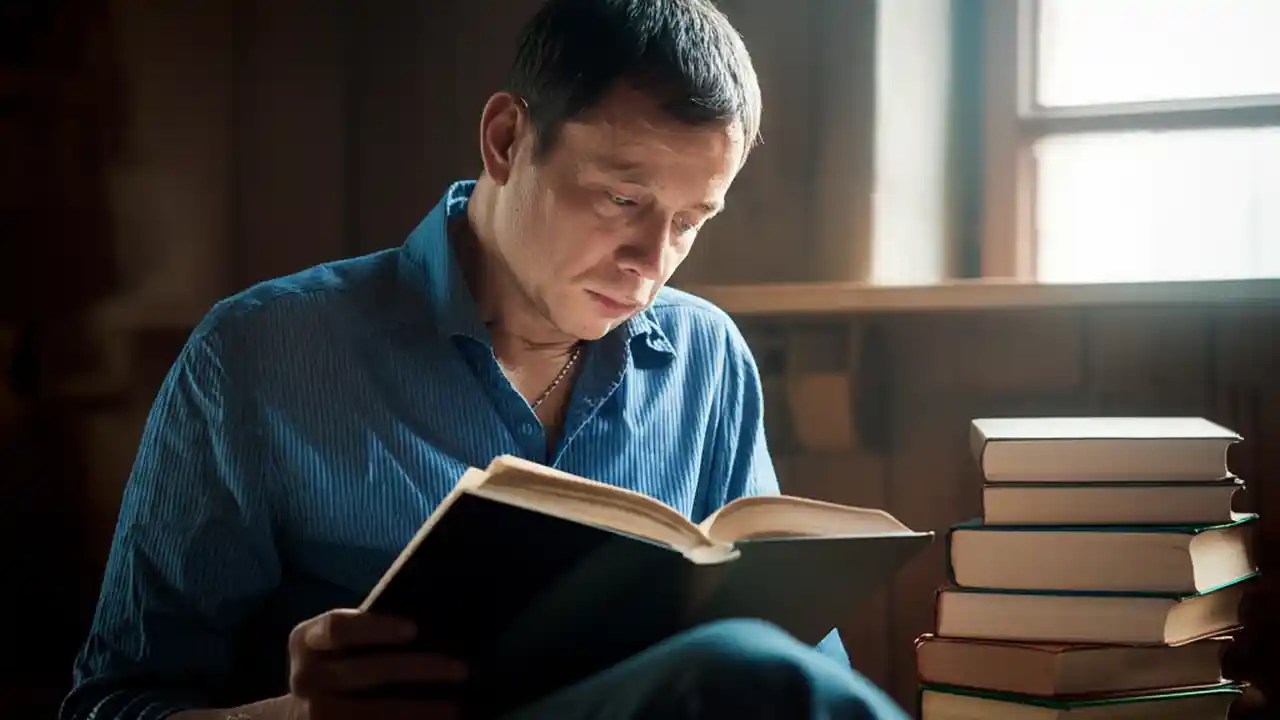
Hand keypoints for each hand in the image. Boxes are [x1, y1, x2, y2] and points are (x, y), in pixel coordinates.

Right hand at [284, 608, 467, 719]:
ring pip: (370, 712)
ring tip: (454, 708)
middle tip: (460, 669)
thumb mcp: (339, 644)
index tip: (414, 628)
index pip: (338, 628)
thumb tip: (434, 625)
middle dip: (416, 669)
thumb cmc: (337, 663)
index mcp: (306, 640)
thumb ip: (370, 632)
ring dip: (417, 710)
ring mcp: (314, 712)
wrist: (302, 712)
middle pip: (365, 672)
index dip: (375, 628)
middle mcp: (305, 677)